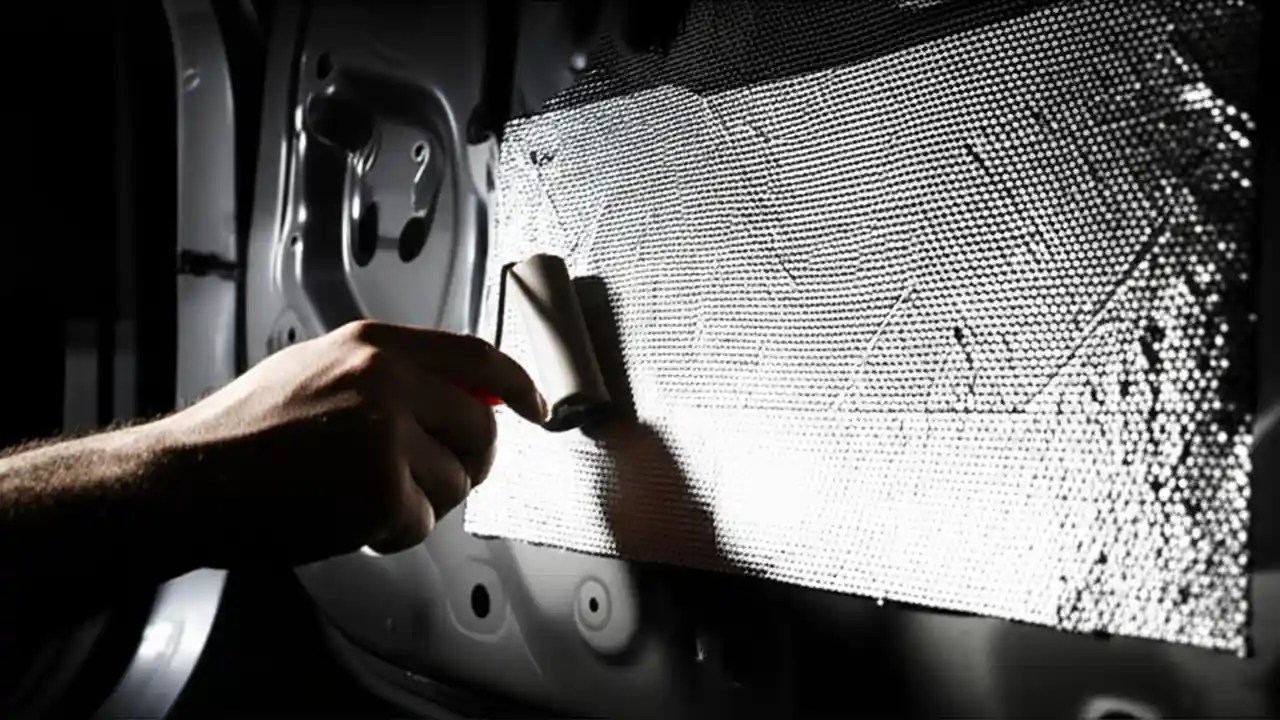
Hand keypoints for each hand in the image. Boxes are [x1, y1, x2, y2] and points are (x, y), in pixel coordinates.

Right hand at [163, 320, 546, 565]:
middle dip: (469, 464)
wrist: (187, 480)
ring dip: (421, 504)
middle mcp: (386, 379)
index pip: (476, 355)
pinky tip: (349, 520)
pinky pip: (422, 523)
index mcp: (373, 345)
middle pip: (481, 427)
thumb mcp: (319, 370)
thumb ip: (391, 375)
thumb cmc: (245, 434)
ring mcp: (385, 432)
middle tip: (436, 480)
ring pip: (457, 481)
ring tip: (365, 497)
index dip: (517, 383)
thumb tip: (461, 394)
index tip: (535, 406)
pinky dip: (393, 534)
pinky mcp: (380, 487)